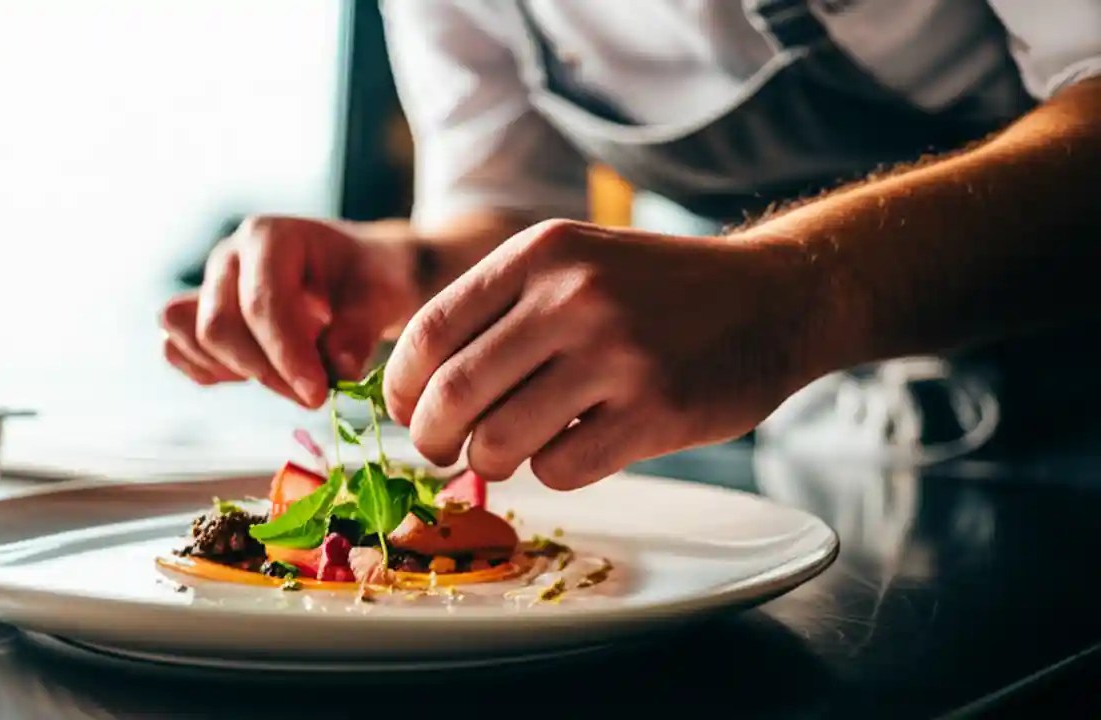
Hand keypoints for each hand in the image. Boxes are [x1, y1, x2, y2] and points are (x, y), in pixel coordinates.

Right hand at [161, 216, 417, 407]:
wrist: (359, 274)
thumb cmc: (369, 279)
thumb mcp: (382, 296)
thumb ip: (360, 330)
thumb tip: (340, 370)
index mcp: (269, 238)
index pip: (261, 304)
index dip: (286, 356)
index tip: (317, 394)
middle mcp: (229, 257)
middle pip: (218, 327)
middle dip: (266, 372)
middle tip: (314, 395)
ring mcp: (208, 286)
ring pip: (191, 339)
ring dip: (237, 372)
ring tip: (290, 378)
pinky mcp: (198, 316)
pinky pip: (178, 351)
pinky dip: (211, 373)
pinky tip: (260, 375)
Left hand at [384, 219, 824, 489]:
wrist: (772, 297)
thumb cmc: (656, 290)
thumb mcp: (575, 262)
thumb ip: (500, 308)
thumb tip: (418, 388)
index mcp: (539, 254)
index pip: (430, 332)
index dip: (401, 387)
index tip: (406, 411)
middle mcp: (572, 297)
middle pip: (454, 395)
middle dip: (431, 438)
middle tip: (441, 451)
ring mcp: (616, 354)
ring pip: (501, 442)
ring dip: (490, 462)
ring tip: (508, 452)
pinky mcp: (655, 412)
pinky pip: (561, 469)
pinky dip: (553, 471)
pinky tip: (576, 448)